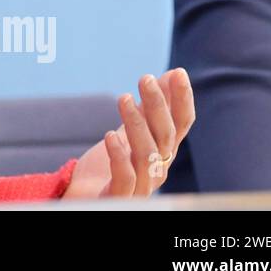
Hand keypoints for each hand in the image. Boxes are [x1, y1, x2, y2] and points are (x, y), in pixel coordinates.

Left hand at [62, 67, 194, 198]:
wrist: (88, 199)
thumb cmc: (112, 165)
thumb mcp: (132, 131)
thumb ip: (150, 108)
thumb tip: (170, 74)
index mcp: (163, 152)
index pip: (181, 125)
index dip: (182, 100)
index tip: (178, 72)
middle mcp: (157, 169)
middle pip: (165, 136)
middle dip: (158, 106)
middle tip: (145, 78)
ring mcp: (141, 186)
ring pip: (146, 155)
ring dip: (136, 124)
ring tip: (122, 98)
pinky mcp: (119, 198)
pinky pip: (125, 179)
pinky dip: (120, 157)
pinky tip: (110, 136)